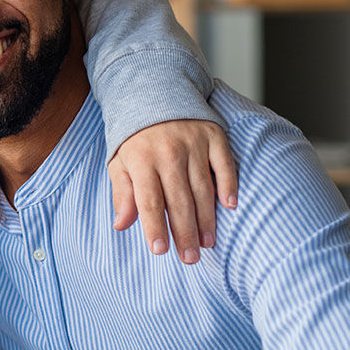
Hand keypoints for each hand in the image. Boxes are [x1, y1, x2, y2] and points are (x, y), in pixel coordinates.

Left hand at [107, 119, 236, 263]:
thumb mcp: (119, 162)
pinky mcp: (213, 136)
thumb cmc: (135, 138)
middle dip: (184, 232)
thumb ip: (122, 193)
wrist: (153, 92)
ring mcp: (193, 143)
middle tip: (190, 258)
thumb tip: (121, 225)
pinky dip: (228, 185)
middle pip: (179, 200)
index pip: (149, 201)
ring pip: (202, 188)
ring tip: (207, 242)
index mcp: (141, 160)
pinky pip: (224, 164)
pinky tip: (230, 206)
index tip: (160, 251)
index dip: (155, 228)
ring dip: (206, 218)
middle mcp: (168, 152)